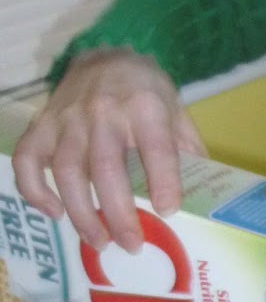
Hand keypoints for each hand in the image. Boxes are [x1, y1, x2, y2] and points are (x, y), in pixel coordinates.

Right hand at [12, 49, 205, 252]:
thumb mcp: (176, 112)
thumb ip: (187, 150)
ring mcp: (67, 119)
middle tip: (131, 245)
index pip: (156, 147)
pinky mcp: (42, 125)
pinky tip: (54, 213)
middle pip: (106, 167)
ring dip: (80, 212)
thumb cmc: (145, 93)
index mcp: (145, 107)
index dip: (163, 180)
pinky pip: (27, 160)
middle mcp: (103, 111)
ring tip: (99, 242)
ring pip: (66, 170)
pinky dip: (35, 190)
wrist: (104, 57)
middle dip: (117, 213)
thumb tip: (202, 198)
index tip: (167, 211)